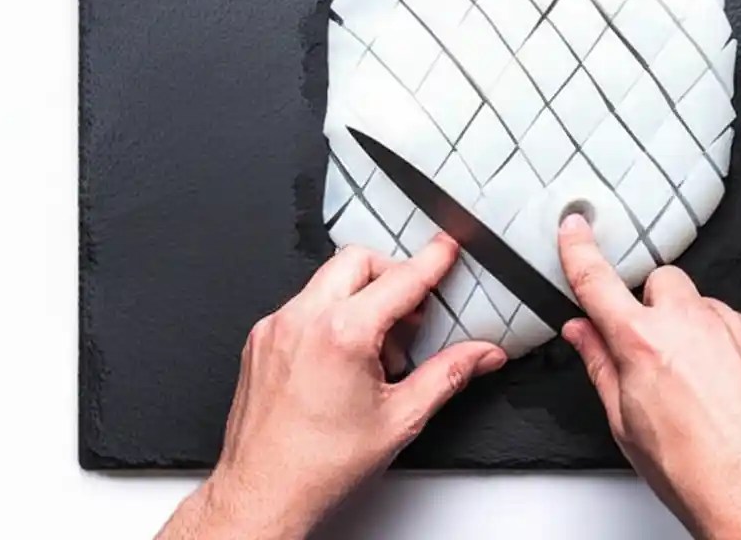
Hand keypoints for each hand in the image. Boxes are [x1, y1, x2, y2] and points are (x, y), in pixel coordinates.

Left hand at [157, 235, 507, 539]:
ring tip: (377, 351)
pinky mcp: (260, 341)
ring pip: (327, 282)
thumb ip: (449, 375)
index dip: (432, 260)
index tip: (446, 248)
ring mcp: (275, 328)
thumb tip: (480, 356)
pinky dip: (331, 317)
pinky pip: (303, 307)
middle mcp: (302, 321)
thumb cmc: (319, 466)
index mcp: (341, 334)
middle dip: (392, 276)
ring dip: (361, 299)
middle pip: (358, 262)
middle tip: (412, 314)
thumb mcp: (401, 419)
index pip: (401, 279)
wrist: (264, 493)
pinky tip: (345, 359)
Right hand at [557, 215, 740, 539]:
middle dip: (652, 306)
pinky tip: (725, 390)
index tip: (574, 229)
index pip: (598, 280)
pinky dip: (725, 348)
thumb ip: (600, 364)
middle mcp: (689, 323)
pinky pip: (735, 328)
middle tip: (653, 348)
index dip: (579, 249)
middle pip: (660, 282)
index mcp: (642, 341)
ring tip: (696, 384)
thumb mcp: (623, 421)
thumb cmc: (691, 467)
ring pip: (702, 305)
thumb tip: (582, 333)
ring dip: (692, 329)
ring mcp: (732, 328)